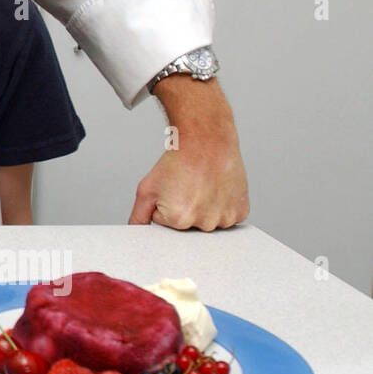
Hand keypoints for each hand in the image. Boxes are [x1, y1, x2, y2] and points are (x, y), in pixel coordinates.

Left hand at [129, 77, 248, 230]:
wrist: (206, 141)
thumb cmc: (178, 162)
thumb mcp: (147, 188)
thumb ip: (138, 216)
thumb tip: (135, 232)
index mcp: (180, 220)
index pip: (165, 224)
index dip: (164, 206)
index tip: (172, 191)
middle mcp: (205, 223)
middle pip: (188, 226)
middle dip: (184, 210)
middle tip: (187, 188)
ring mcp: (225, 219)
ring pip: (208, 222)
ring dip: (204, 209)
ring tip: (202, 187)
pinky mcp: (240, 212)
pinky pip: (226, 217)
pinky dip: (220, 207)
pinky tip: (216, 190)